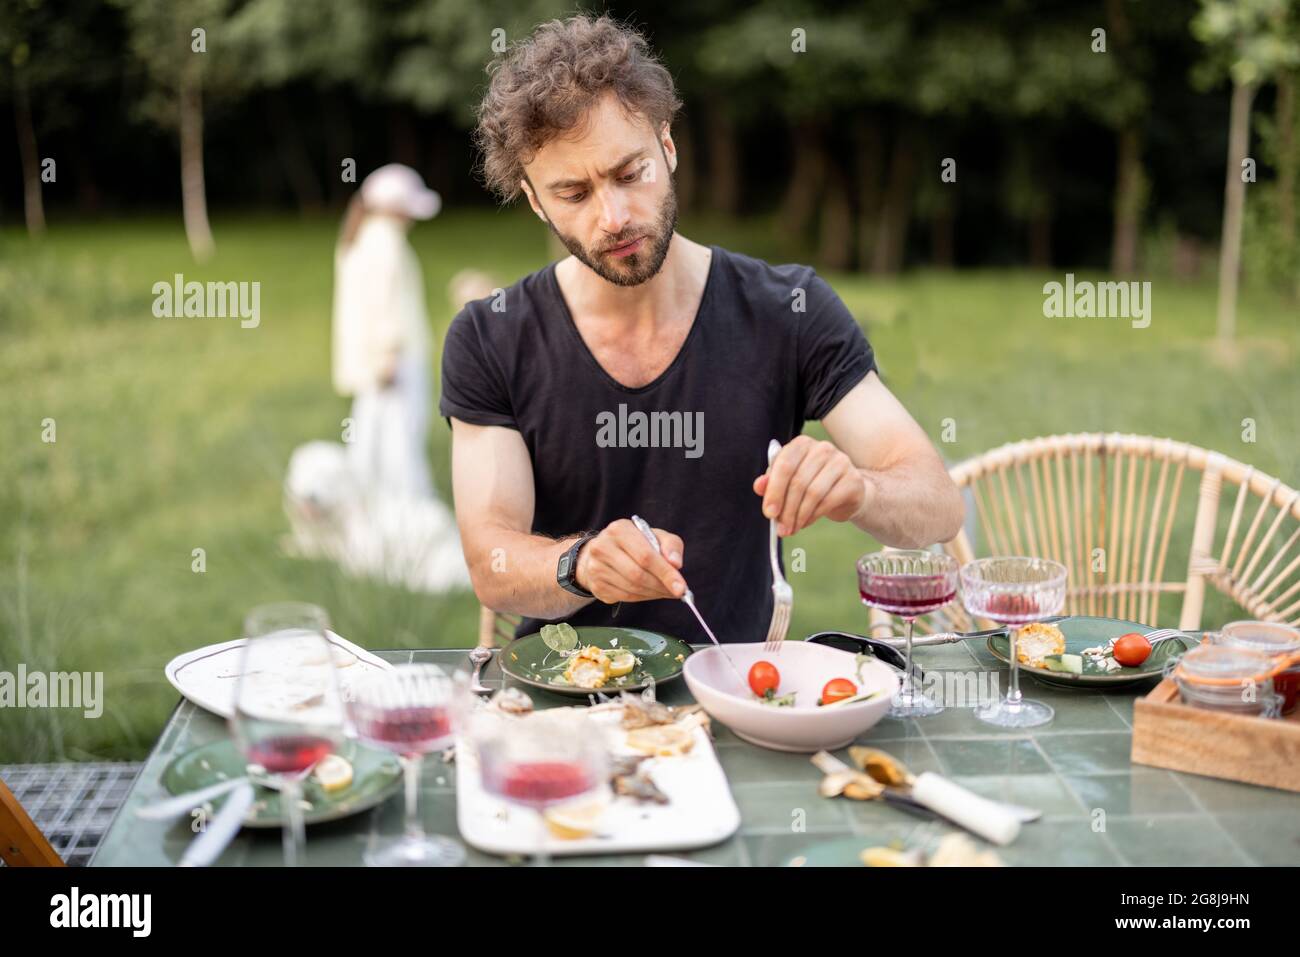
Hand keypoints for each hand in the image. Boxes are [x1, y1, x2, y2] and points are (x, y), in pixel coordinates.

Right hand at [573, 519, 686, 603]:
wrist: (603, 551)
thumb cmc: (635, 543)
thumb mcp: (655, 535)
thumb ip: (671, 545)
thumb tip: (676, 564)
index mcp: (619, 530)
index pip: (646, 556)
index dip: (665, 573)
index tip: (681, 588)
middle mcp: (602, 547)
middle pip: (637, 574)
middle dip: (661, 586)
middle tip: (677, 592)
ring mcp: (596, 568)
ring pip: (631, 588)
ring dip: (654, 593)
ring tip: (666, 591)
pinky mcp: (596, 585)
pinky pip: (625, 597)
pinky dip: (643, 597)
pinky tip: (651, 592)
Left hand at [752, 435, 868, 536]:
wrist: (847, 491)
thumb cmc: (811, 483)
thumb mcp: (788, 481)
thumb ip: (771, 482)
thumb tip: (759, 486)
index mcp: (802, 444)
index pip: (784, 465)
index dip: (774, 491)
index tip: (768, 513)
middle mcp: (822, 448)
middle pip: (798, 481)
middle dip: (786, 509)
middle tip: (780, 528)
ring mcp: (841, 462)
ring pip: (813, 493)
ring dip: (799, 516)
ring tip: (791, 528)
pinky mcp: (853, 480)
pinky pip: (828, 502)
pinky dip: (813, 516)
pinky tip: (806, 522)